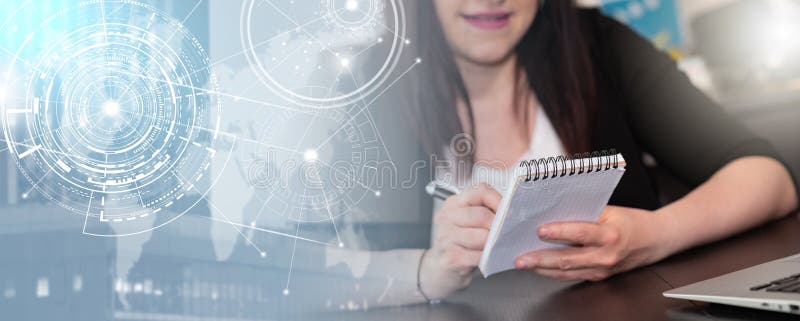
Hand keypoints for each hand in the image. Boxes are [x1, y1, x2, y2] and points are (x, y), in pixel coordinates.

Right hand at [419, 183, 500, 299]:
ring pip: (481, 237)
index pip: (480, 191)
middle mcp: (446, 217)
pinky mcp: (450, 258)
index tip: (509, 212)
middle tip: (507, 233)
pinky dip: (489, 258)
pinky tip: (489, 258)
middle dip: (499, 226)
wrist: (442, 266)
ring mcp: (445, 238)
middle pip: (481, 215)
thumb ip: (487, 211)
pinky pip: (478, 256)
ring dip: (494, 244)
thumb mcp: (469, 221)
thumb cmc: (461, 242)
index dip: (499, 201)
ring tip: (498, 246)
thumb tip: (512, 213)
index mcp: (453, 203)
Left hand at [514, 206, 670, 280]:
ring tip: (523, 263)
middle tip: (521, 258)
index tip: (540, 230)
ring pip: (567, 272)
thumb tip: (554, 211)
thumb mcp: (610, 211)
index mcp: (611, 236)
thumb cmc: (631, 222)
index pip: (581, 233)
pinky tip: (538, 267)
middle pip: (568, 260)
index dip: (560, 232)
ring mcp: (602, 270)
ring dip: (542, 269)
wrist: (655, 241)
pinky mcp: (598, 276)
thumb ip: (584, 212)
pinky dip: (553, 272)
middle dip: (541, 259)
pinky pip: (572, 275)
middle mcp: (606, 256)